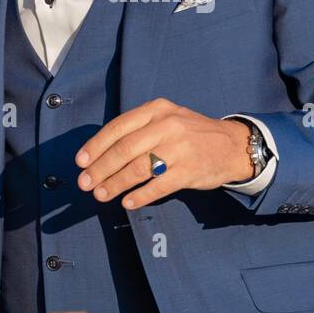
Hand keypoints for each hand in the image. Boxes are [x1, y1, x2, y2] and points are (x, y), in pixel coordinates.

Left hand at [75, 98, 252, 208]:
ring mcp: (180, 149)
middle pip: (125, 149)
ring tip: (101, 195)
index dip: (96, 146)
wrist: (233, 145)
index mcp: (157, 110)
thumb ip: (139, 129)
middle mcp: (167, 126)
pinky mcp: (189, 171)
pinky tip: (127, 203)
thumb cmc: (191, 134)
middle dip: (101, 169)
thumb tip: (101, 154)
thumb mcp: (167, 118)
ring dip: (115, 184)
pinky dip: (140, 196)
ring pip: (138, 169)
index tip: (81, 162)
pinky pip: (159, 186)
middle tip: (85, 183)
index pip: (119, 127)